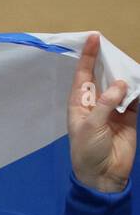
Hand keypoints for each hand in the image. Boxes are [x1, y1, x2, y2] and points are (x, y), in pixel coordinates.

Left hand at [68, 32, 137, 193]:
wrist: (103, 175)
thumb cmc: (88, 151)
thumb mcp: (91, 127)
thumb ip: (105, 104)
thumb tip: (120, 83)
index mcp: (79, 105)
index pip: (83, 77)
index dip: (88, 58)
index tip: (93, 38)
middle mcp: (96, 104)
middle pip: (103, 77)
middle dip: (107, 61)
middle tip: (113, 46)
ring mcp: (113, 109)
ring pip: (121, 85)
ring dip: (125, 74)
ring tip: (129, 63)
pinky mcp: (129, 116)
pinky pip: (136, 97)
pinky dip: (139, 89)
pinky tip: (139, 81)